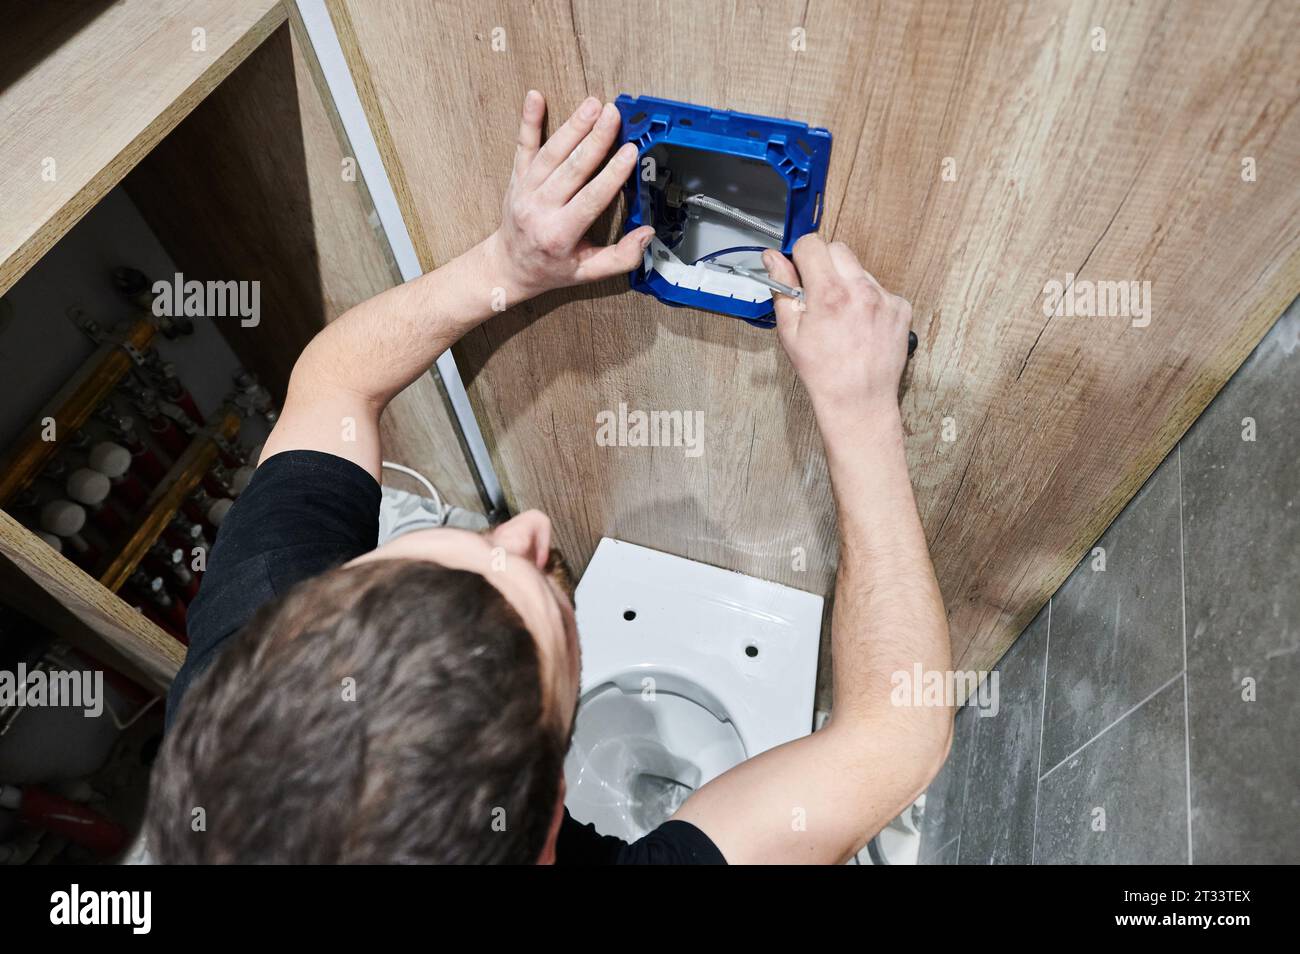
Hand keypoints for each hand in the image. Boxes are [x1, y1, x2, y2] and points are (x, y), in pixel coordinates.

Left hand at [484, 91, 654, 300]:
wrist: (508, 266)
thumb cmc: (550, 268)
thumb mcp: (587, 274)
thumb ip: (620, 257)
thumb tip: (645, 235)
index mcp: (560, 234)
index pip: (591, 198)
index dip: (612, 174)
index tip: (629, 151)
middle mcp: (540, 209)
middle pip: (572, 169)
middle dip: (595, 139)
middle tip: (614, 116)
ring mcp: (525, 189)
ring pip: (551, 153)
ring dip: (573, 126)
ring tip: (593, 104)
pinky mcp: (516, 176)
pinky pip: (522, 145)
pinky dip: (528, 120)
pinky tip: (535, 97)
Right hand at [764, 236, 911, 417]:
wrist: (858, 400)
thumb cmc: (822, 372)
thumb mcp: (790, 330)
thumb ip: (782, 287)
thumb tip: (773, 259)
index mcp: (829, 293)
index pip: (812, 244)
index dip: (801, 256)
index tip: (800, 271)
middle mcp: (860, 290)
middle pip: (838, 249)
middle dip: (824, 264)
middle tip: (818, 293)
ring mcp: (885, 298)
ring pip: (859, 269)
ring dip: (847, 282)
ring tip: (841, 316)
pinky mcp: (901, 308)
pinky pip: (879, 289)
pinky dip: (868, 299)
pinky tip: (860, 324)